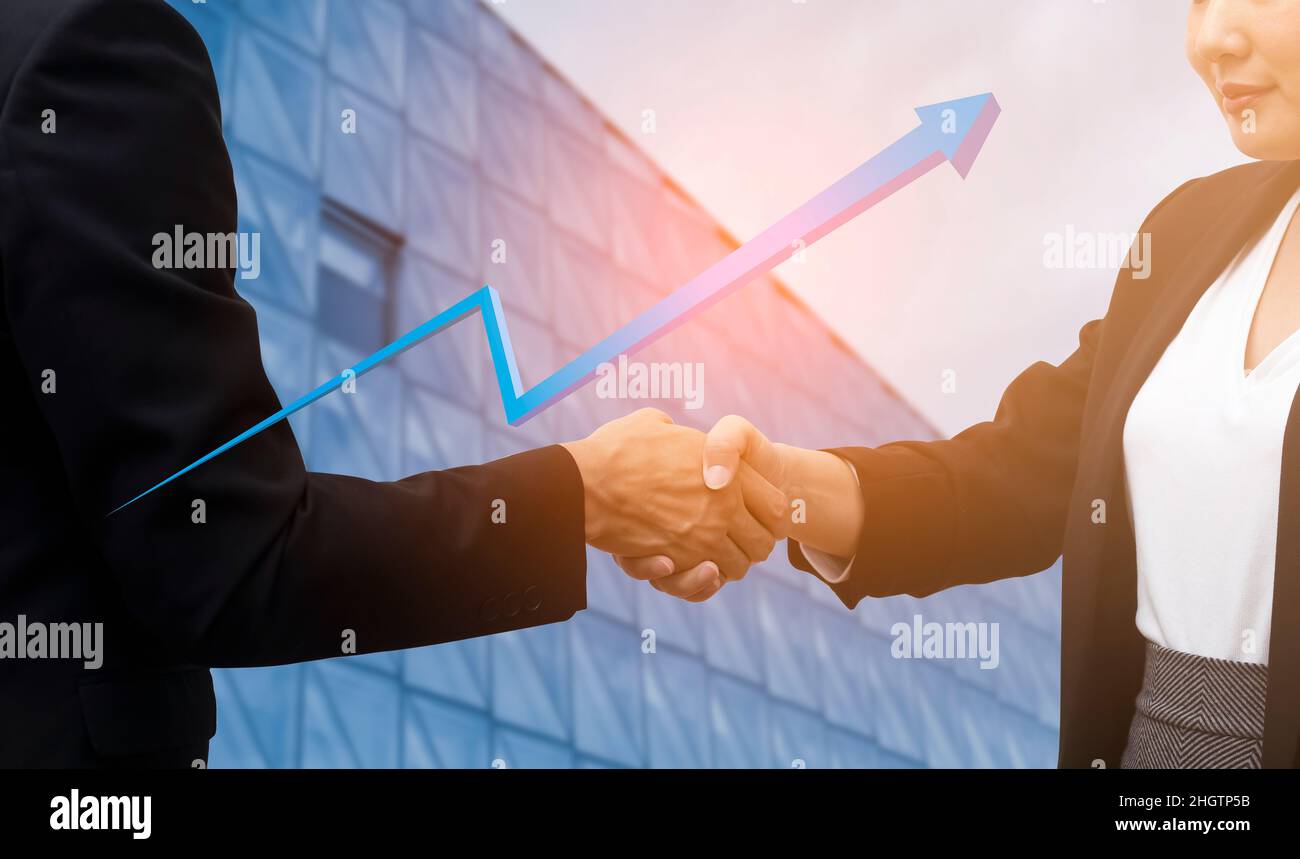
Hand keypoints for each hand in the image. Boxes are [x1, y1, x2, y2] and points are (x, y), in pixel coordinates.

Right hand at [561, 409, 789, 600]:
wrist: (585, 483)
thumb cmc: (615, 450)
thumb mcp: (653, 424)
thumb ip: (674, 432)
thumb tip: (670, 431)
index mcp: (728, 471)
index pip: (777, 507)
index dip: (773, 519)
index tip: (760, 521)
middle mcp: (723, 506)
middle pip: (763, 543)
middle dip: (754, 547)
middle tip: (740, 544)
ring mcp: (703, 536)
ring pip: (738, 566)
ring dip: (729, 566)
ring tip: (714, 559)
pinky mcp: (679, 560)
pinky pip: (707, 581)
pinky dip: (705, 580)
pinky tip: (695, 568)